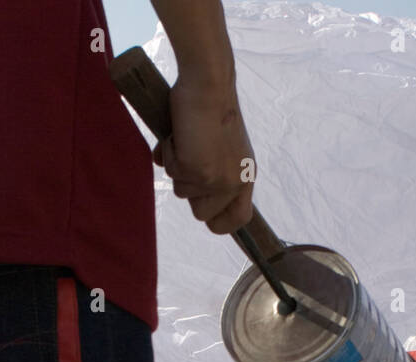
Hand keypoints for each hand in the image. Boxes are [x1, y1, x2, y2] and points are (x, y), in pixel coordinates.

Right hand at [156, 77, 254, 234]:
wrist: (208, 85)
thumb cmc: (210, 107)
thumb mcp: (221, 146)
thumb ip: (213, 171)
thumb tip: (186, 190)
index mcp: (246, 175)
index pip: (239, 219)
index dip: (220, 222)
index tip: (207, 217)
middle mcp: (235, 182)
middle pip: (202, 214)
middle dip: (189, 190)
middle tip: (190, 159)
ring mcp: (216, 180)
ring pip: (182, 193)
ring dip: (177, 167)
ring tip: (187, 138)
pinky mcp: (197, 171)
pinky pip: (170, 173)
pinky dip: (169, 153)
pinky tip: (180, 133)